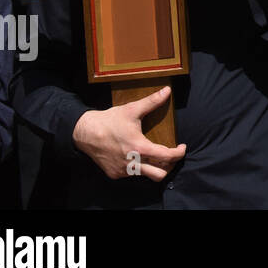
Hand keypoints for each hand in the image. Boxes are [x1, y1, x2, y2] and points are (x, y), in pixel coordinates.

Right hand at [72, 87, 186, 180]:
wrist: (85, 132)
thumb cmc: (109, 120)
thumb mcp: (132, 109)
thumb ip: (152, 101)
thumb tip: (167, 91)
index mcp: (139, 147)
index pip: (167, 156)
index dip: (179, 153)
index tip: (182, 147)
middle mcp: (132, 162)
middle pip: (160, 174)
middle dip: (170, 166)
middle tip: (171, 155)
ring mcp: (123, 170)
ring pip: (146, 176)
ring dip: (155, 168)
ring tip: (158, 157)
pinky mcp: (114, 173)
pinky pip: (132, 175)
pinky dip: (140, 168)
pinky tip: (139, 158)